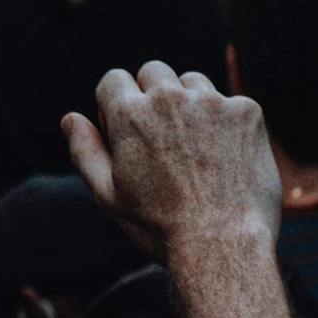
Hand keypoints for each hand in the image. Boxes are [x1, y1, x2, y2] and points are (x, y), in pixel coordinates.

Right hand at [63, 62, 283, 261]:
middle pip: (153, 72)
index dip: (116, 103)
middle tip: (163, 139)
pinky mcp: (246, 112)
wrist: (224, 245)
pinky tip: (226, 157)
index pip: (113, 79)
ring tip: (196, 148)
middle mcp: (169, 98)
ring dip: (190, 103)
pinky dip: (226, 122)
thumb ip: (85, 151)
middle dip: (152, 95)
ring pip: (192, 82)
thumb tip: (71, 118)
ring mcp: (211, 102)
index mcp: (129, 114)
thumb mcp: (109, 195)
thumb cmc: (160, 226)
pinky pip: (230, 102)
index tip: (126, 129)